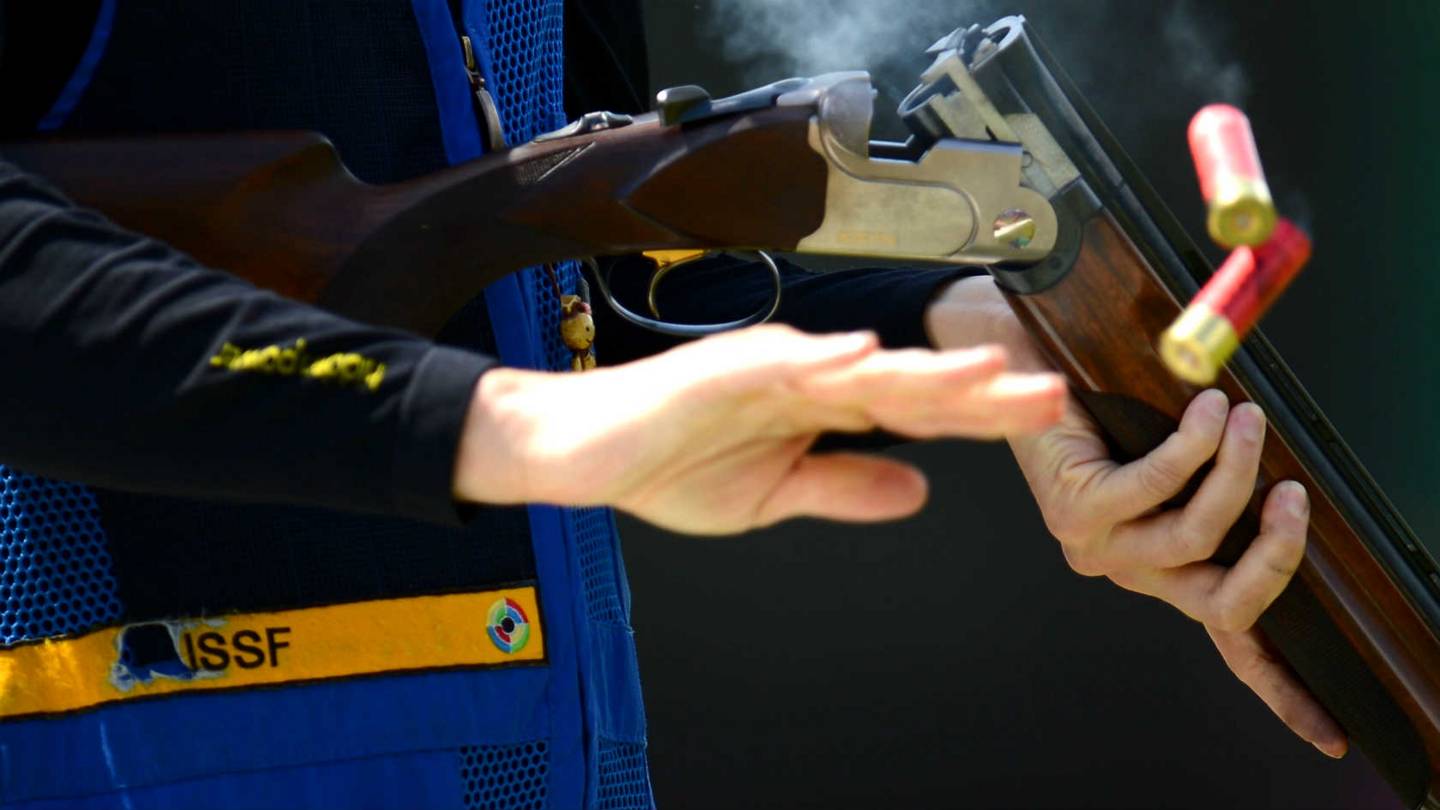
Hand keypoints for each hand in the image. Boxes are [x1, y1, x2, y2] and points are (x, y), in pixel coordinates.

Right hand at [453, 323, 1064, 534]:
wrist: (582, 450)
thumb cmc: (666, 462)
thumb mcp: (773, 496)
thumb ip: (844, 487)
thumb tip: (920, 493)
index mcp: (823, 406)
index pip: (916, 408)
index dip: (980, 412)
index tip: (1043, 416)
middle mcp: (806, 375)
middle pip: (907, 380)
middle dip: (979, 389)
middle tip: (1048, 392)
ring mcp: (766, 367)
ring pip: (858, 363)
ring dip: (920, 367)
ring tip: (984, 371)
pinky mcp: (718, 369)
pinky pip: (775, 362)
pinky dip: (818, 359)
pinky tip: (863, 358)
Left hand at [925, 275, 1347, 758]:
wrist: (1023, 370)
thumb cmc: (1109, 412)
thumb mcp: (1177, 459)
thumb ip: (1220, 487)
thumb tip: (1283, 492)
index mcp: (1160, 568)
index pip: (1227, 641)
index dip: (1278, 690)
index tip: (1328, 734)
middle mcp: (1129, 567)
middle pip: (1224, 601)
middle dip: (1276, 553)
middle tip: (1295, 495)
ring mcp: (1098, 546)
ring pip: (1196, 534)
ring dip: (1236, 472)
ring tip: (1248, 421)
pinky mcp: (1076, 510)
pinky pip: (1154, 487)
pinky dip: (1194, 446)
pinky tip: (1208, 411)